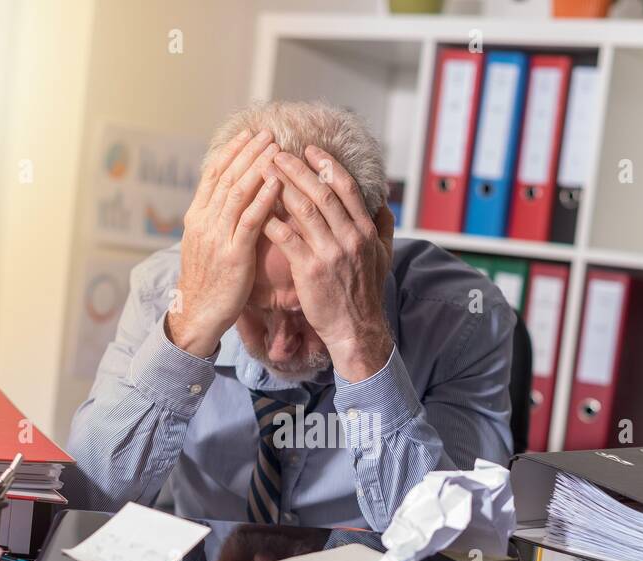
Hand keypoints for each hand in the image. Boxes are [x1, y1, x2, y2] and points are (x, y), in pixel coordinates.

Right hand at [167, 129, 282, 357]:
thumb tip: (232, 196)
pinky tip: (277, 184)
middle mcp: (203, 221)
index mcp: (196, 216)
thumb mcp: (207, 244)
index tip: (249, 134)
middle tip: (267, 133)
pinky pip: (249, 221)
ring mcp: (217, 237)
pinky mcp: (233, 255)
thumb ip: (217, 219)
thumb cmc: (209, 281)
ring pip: (236, 193)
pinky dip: (263, 200)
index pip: (214, 174)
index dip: (232, 151)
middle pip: (226, 176)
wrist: (198, 314)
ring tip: (275, 150)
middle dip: (248, 152)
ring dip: (257, 168)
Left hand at [263, 145, 394, 381]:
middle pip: (322, 193)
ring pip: (305, 211)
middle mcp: (350, 238)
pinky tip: (258, 209)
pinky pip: (288, 239)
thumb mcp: (383, 256)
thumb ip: (382, 226)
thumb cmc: (365, 293)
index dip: (327, 166)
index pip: (346, 188)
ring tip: (265, 171)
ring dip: (283, 188)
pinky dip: (273, 221)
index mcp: (365, 231)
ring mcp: (330, 254)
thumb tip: (382, 202)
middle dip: (298, 170)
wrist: (355, 329)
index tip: (309, 150)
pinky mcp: (310, 271)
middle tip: (277, 153)